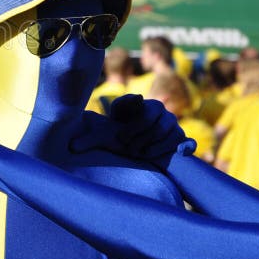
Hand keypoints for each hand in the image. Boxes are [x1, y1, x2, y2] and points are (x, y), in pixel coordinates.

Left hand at [71, 94, 195, 168]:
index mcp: (145, 104)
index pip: (144, 115)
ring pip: (169, 136)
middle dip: (141, 140)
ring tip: (141, 154)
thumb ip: (89, 138)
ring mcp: (173, 125)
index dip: (132, 129)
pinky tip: (182, 152)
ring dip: (154, 148)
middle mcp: (161, 111)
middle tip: (128, 148)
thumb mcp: (103, 134)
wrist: (134, 142)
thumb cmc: (117, 134)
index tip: (122, 139)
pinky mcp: (181, 139)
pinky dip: (186, 147)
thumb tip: (71, 146)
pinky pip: (187, 142)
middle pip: (156, 127)